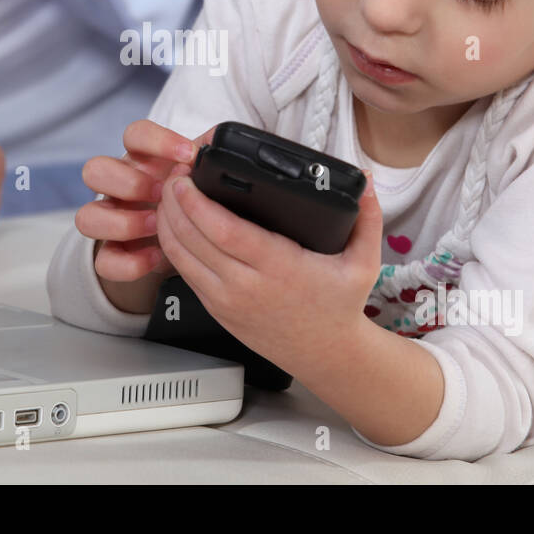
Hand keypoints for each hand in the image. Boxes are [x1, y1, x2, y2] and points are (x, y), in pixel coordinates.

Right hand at [75, 120, 213, 282]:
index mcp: (142, 161)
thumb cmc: (188, 201)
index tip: (189, 155)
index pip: (134, 135)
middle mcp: (119, 187)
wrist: (183, 244)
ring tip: (156, 226)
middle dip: (129, 182)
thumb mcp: (199, 178)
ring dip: (123, 222)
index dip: (157, 141)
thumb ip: (206, 159)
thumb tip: (221, 141)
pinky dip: (129, 263)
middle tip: (161, 193)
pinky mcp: (112, 254)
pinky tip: (156, 257)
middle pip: (94, 170)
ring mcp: (110, 221)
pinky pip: (103, 261)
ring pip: (86, 217)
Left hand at [154, 165, 382, 375]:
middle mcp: (245, 286)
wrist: (327, 356)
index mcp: (278, 268)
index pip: (225, 231)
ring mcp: (226, 301)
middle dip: (174, 205)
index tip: (187, 179)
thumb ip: (367, 218)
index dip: (197, 203)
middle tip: (171, 176)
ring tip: (167, 195)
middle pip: (192, 240)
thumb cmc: (340, 307)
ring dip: (166, 224)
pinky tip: (172, 225)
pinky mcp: (216, 310)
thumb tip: (367, 181)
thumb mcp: (364, 262)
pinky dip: (172, 247)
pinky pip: (184, 274)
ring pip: (181, 257)